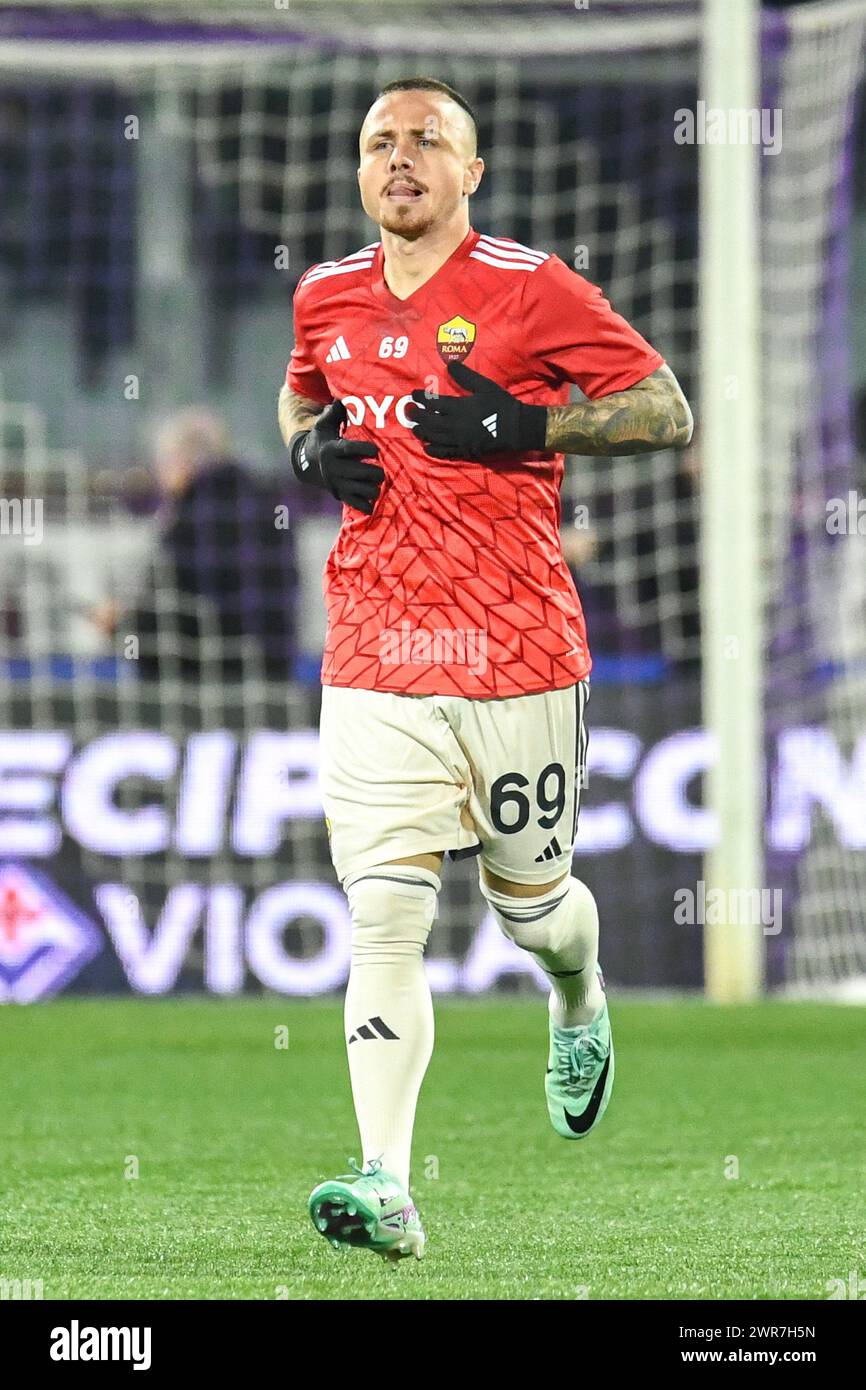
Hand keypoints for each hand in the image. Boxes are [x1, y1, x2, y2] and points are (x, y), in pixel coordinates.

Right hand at [289, 400, 384, 513]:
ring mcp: (336, 484)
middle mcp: (333, 469)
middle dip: (376, 472)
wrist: (306, 465)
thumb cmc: (322, 440)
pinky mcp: (339, 495)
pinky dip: (367, 504)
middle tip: (381, 468)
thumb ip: (334, 411)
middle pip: (360, 472)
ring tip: (378, 482)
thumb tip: (342, 396)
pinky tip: (372, 499)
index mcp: (331, 450)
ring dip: (374, 487)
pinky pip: (356, 504)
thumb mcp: (323, 424)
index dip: (365, 449)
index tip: (376, 449)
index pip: (349, 450)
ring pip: (362, 490)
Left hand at [408, 360, 547, 459]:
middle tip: (408, 410)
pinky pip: (445, 452)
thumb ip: (465, 376)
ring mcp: (459, 440)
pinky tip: (426, 448)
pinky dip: (434, 450)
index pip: (433, 402)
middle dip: (417, 415)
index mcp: (459, 407)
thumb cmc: (501, 405)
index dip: (421, 398)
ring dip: (422, 432)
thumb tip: (450, 364)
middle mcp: (455, 425)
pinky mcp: (465, 451)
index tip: (413, 394)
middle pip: (429, 421)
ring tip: (414, 427)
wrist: (517, 428)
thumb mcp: (484, 386)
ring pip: (434, 437)